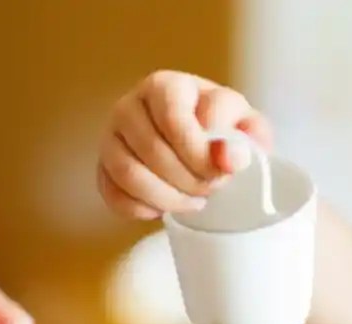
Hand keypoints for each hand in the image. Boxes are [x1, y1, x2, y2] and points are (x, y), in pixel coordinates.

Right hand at [96, 69, 273, 219]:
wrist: (200, 144)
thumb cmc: (222, 130)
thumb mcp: (246, 127)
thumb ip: (248, 138)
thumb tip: (230, 157)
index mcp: (166, 86)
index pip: (175, 122)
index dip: (202, 155)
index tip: (223, 171)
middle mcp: (130, 106)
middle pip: (152, 150)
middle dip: (188, 180)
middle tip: (210, 189)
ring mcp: (111, 137)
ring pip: (129, 174)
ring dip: (167, 198)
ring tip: (192, 201)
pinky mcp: (102, 167)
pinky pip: (114, 195)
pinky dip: (143, 209)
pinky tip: (165, 208)